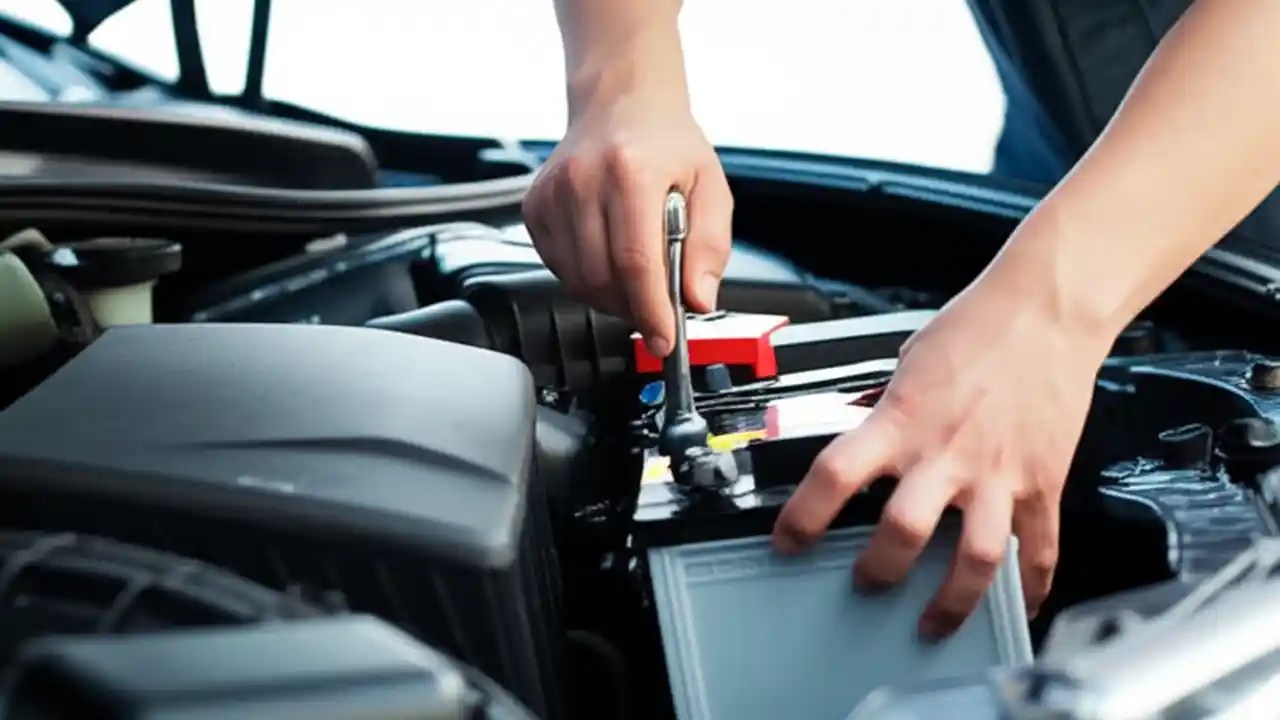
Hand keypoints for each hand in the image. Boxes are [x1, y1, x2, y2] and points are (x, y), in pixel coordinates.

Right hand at [522, 87, 732, 356]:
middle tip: (657, 311)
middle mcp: (583, 179)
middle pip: (603, 277)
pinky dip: (586, 279)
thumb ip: (709, 246)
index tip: (664, 339)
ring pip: (577, 280)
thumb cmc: (666, 144)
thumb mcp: (711, 187)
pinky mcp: (535, 207)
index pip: (636, 261)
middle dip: (633, 308)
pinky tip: (608, 259)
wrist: (621, 104)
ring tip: (636, 282)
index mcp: (631, 171)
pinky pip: (559, 267)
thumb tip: (698, 299)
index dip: (650, 310)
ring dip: (610, 298)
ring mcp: (553, 194)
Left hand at [771, 282, 1110, 638]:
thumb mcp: (906, 364)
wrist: (1045, 310)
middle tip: (863, 584)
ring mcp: (997, 473)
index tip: (787, 543)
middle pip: (901, 532)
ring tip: (931, 623)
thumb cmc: (975, 328)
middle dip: (876, 571)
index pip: (835, 475)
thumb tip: (865, 442)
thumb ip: (885, 412)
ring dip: (949, 602)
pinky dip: (1028, 587)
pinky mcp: (1042, 482)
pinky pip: (1038, 549)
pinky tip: (1017, 606)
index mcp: (901, 420)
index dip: (803, 518)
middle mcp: (946, 452)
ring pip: (973, 558)